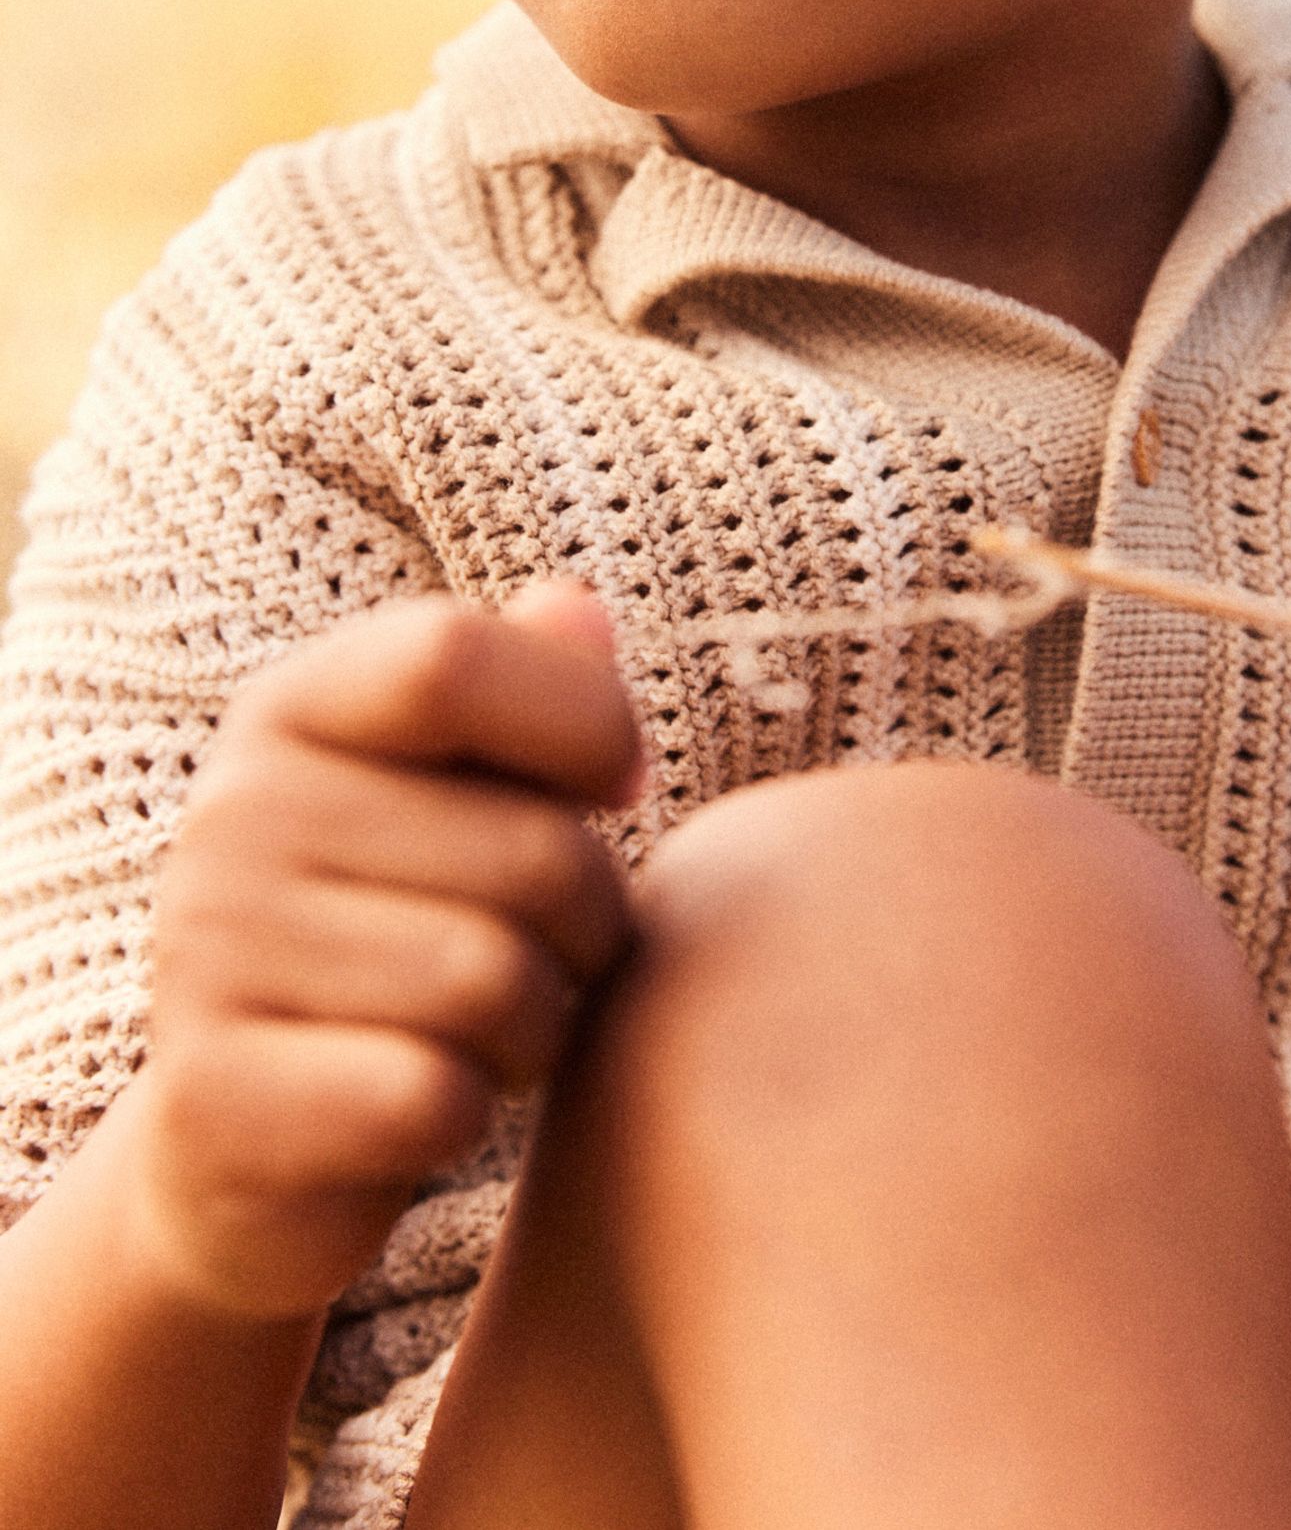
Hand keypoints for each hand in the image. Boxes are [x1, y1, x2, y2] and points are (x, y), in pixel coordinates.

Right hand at [128, 584, 643, 1321]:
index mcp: (290, 709)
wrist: (251, 1151)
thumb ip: (526, 688)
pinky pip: (432, 1096)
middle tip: (552, 955)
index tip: (619, 788)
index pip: (452, 657)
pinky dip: (469, 1112)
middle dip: (590, 921)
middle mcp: (228, 813)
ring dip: (538, 1024)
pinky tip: (434, 1105)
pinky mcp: (213, 1100)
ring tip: (496, 1027)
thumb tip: (580, 606)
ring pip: (494, 980)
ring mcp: (204, 954)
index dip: (586, 720)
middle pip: (527, 847)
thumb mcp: (461, 794)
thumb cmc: (400, 932)